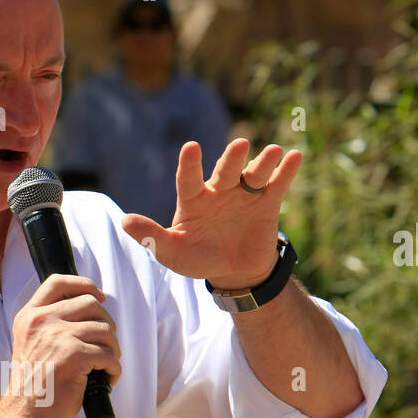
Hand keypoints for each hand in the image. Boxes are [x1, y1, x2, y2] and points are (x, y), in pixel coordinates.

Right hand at [0, 273, 120, 417]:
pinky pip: (109, 354)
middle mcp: (41, 321)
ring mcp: (57, 336)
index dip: (84, 284)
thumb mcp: (32, 345)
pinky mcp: (73, 355)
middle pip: (90, 303)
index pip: (58, 282)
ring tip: (105, 367)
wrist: (23, 417)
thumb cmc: (33, 388)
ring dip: (113, 350)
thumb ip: (51, 326)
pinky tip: (107, 380)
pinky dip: (114, 369)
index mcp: (29, 317)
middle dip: (106, 325)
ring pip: (105, 330)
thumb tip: (92, 313)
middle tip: (106, 347)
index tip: (99, 297)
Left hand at [121, 138, 302, 288]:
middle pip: (225, 171)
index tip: (191, 148)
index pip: (189, 179)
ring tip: (273, 151)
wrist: (234, 271)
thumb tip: (124, 222)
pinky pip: (277, 184)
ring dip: (263, 162)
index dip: (190, 164)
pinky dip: (286, 170)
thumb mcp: (172, 252)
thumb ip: (151, 237)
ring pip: (253, 174)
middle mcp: (219, 190)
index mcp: (194, 199)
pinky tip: (293, 157)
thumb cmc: (198, 258)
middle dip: (232, 159)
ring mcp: (244, 194)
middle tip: (239, 146)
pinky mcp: (267, 202)